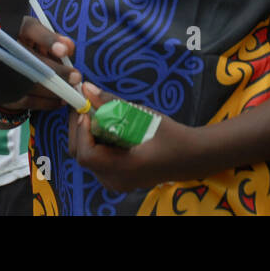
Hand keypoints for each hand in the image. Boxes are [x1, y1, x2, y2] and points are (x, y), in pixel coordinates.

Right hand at [0, 16, 81, 111]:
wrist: (0, 64)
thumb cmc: (26, 45)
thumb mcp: (36, 35)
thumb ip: (53, 39)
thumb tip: (68, 47)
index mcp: (15, 28)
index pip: (31, 30)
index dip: (48, 41)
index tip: (64, 51)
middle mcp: (5, 49)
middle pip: (31, 61)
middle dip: (56, 71)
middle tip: (76, 77)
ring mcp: (2, 72)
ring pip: (30, 84)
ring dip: (55, 90)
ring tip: (72, 90)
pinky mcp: (3, 93)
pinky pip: (28, 101)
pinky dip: (47, 102)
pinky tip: (60, 100)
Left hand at [68, 83, 202, 192]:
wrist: (190, 157)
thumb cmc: (170, 136)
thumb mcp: (143, 116)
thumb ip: (113, 103)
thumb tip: (87, 88)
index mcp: (123, 168)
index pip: (87, 154)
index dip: (81, 130)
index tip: (86, 108)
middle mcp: (115, 180)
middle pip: (82, 155)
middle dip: (79, 128)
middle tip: (83, 105)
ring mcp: (115, 182)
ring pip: (87, 157)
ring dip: (86, 134)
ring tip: (94, 113)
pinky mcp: (116, 178)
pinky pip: (97, 160)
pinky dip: (96, 141)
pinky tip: (104, 126)